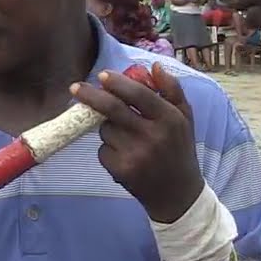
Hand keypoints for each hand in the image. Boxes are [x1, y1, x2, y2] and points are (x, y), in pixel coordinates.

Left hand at [71, 62, 203, 222]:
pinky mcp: (121, 171)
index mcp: (169, 119)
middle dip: (91, 96)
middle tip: (75, 88)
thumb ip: (171, 90)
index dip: (118, 83)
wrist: (178, 194)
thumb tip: (154, 66)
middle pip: (113, 109)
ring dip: (108, 128)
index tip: (102, 75)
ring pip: (105, 130)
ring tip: (127, 137)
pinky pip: (102, 150)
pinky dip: (108, 149)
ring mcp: (135, 155)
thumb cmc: (179, 149)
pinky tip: (125, 155)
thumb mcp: (184, 118)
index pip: (139, 94)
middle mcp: (152, 136)